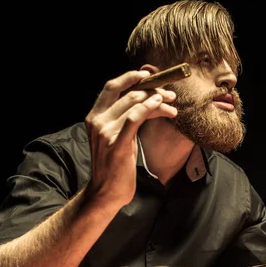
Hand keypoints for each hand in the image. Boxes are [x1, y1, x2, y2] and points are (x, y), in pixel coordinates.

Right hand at [84, 70, 176, 208]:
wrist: (105, 192)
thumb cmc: (114, 165)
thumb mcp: (116, 136)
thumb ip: (123, 118)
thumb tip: (145, 99)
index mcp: (94, 117)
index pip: (111, 87)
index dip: (130, 77)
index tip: (149, 74)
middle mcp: (97, 121)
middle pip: (127, 93)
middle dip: (152, 89)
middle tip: (169, 93)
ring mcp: (105, 132)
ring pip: (134, 103)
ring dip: (157, 99)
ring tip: (172, 104)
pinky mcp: (117, 143)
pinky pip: (135, 118)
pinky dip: (150, 108)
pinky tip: (162, 107)